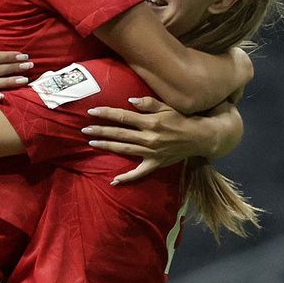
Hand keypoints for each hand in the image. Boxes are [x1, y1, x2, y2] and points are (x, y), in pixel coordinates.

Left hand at [83, 97, 218, 185]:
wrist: (199, 137)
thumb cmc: (181, 119)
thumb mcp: (167, 107)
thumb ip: (149, 103)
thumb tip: (130, 101)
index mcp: (151, 122)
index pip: (124, 117)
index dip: (107, 114)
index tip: (92, 112)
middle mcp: (149, 138)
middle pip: (120, 134)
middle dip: (101, 131)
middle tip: (84, 129)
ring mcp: (152, 152)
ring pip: (125, 149)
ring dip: (108, 146)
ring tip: (92, 143)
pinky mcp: (156, 164)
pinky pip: (139, 173)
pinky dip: (127, 178)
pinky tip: (114, 181)